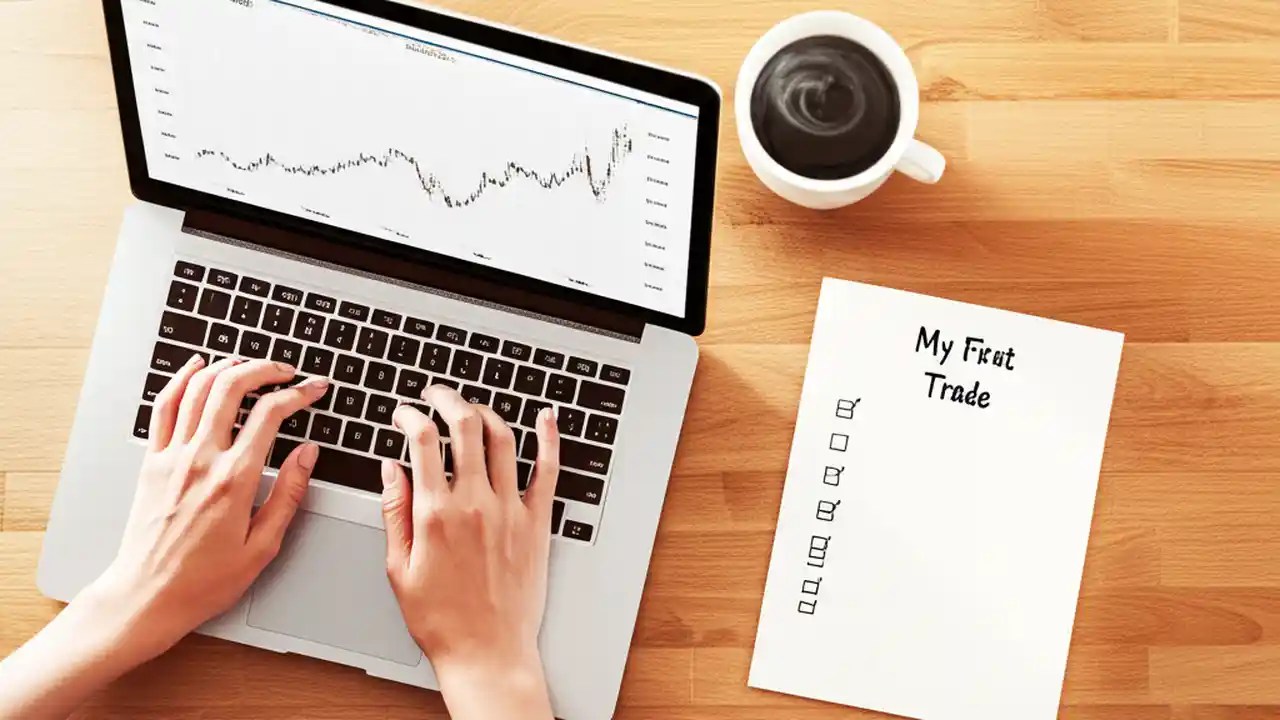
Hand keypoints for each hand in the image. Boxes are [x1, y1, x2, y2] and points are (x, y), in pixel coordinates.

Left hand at [89, 354, 328, 661]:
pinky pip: (164, 407)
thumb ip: (288, 493)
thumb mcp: (262, 546)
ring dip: (227, 367)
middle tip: (285, 371)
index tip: (314, 389)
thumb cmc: (203, 580)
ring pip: (198, 389)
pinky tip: (196, 368)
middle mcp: (201, 460)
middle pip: (232, 387)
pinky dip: (181, 379)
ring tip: (249, 364)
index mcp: (234, 479)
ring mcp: (172, 457)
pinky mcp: (152, 462)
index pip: (271, 414)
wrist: (147, 596)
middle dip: (265, 369)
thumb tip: (308, 454)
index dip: (299, 393)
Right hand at [382, 385, 558, 718]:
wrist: (487, 652)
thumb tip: (390, 469)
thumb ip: (394, 512)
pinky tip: (546, 417)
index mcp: (435, 514)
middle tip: (436, 394)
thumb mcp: (398, 568)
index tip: (404, 413)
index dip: (411, 416)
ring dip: (485, 412)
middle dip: (447, 399)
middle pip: (464, 427)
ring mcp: (510, 510)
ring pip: (502, 439)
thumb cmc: (441, 619)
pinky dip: (549, 438)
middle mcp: (475, 504)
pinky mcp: (536, 523)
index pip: (423, 441)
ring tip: (472, 406)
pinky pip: (548, 470)